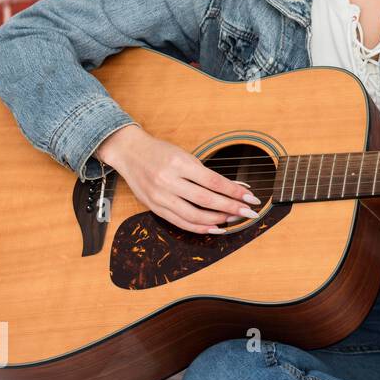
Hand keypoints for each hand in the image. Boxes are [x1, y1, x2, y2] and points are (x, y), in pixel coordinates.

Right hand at [96, 124, 261, 233]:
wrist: (129, 153)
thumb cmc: (161, 152)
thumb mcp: (185, 156)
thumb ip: (206, 174)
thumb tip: (234, 189)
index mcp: (180, 164)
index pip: (214, 181)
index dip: (235, 192)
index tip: (251, 198)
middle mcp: (168, 181)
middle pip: (206, 200)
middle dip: (231, 208)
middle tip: (248, 212)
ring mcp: (160, 197)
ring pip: (193, 216)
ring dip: (217, 220)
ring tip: (233, 219)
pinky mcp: (154, 207)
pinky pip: (180, 222)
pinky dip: (199, 228)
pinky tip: (214, 228)